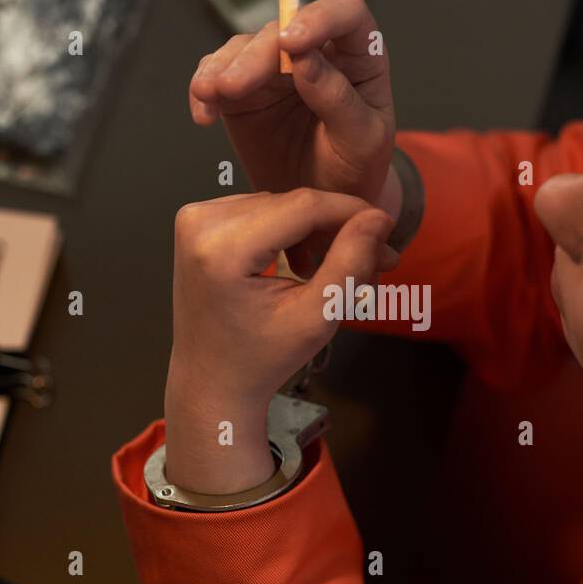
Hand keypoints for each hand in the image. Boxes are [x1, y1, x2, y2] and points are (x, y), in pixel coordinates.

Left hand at [164, 188, 398, 494]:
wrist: (212, 380)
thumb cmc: (260, 359)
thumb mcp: (316, 317)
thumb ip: (350, 263)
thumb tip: (378, 219)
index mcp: (222, 248)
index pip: (303, 206)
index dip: (351, 211)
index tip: (387, 228)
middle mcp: (200, 223)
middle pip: (291, 203)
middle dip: (336, 227)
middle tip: (373, 258)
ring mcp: (194, 220)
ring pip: (278, 203)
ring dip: (312, 229)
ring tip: (335, 264)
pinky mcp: (196, 223)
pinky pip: (258, 210)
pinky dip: (287, 229)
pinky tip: (299, 261)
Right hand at [189, 0, 400, 269]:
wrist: (324, 200)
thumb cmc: (355, 168)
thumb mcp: (363, 141)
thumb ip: (339, 99)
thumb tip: (304, 60)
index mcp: (359, 56)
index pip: (344, 12)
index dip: (319, 17)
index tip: (291, 43)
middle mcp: (315, 51)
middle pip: (281, 29)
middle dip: (256, 56)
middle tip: (236, 86)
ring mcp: (274, 68)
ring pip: (243, 48)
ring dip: (222, 68)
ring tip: (211, 95)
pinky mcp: (242, 90)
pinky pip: (216, 74)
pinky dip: (204, 89)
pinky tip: (204, 114)